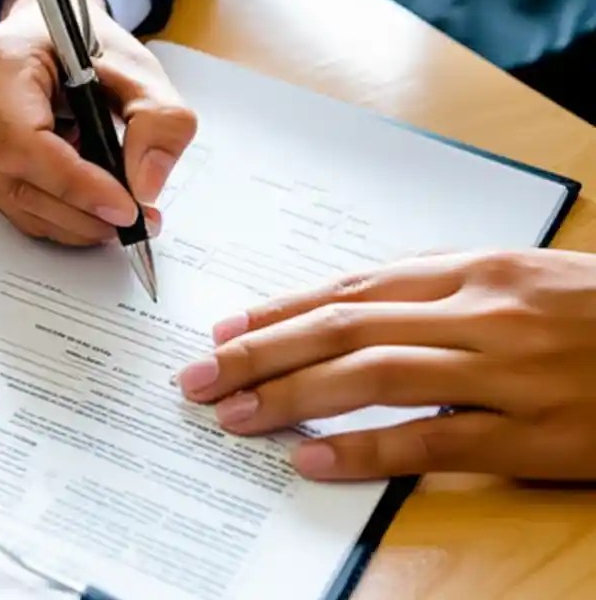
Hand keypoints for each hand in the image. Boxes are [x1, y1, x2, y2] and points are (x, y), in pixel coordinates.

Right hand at [0, 0, 195, 245]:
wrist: (49, 33)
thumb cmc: (86, 45)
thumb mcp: (140, 69)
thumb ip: (159, 122)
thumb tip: (144, 186)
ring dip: (69, 220)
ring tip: (115, 215)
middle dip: (79, 210)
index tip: (123, 207)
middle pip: (15, 179)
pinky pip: (9, 201)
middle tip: (132, 219)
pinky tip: (86, 208)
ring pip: (12, 200)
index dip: (73, 183)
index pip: (23, 140)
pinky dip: (53, 213)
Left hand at [177, 249, 595, 480]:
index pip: (353, 287)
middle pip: (345, 327)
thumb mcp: (525, 277)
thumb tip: (356, 304)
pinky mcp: (535, 432)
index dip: (281, 310)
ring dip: (292, 396)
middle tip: (197, 376)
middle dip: (262, 352)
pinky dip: (366, 451)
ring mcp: (508, 370)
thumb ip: (443, 286)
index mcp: (476, 270)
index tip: (225, 330)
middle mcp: (482, 310)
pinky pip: (435, 441)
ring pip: (374, 375)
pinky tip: (312, 462)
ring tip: (231, 414)